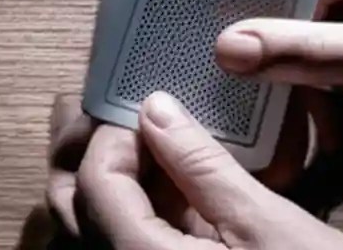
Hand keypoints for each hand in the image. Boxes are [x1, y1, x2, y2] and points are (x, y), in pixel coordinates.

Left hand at [59, 92, 342, 248]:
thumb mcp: (264, 223)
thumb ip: (201, 164)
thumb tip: (155, 109)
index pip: (94, 186)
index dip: (115, 136)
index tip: (154, 107)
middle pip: (79, 210)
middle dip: (101, 155)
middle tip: (139, 117)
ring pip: (105, 229)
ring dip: (124, 182)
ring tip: (165, 144)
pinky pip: (139, 244)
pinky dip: (151, 211)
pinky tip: (188, 185)